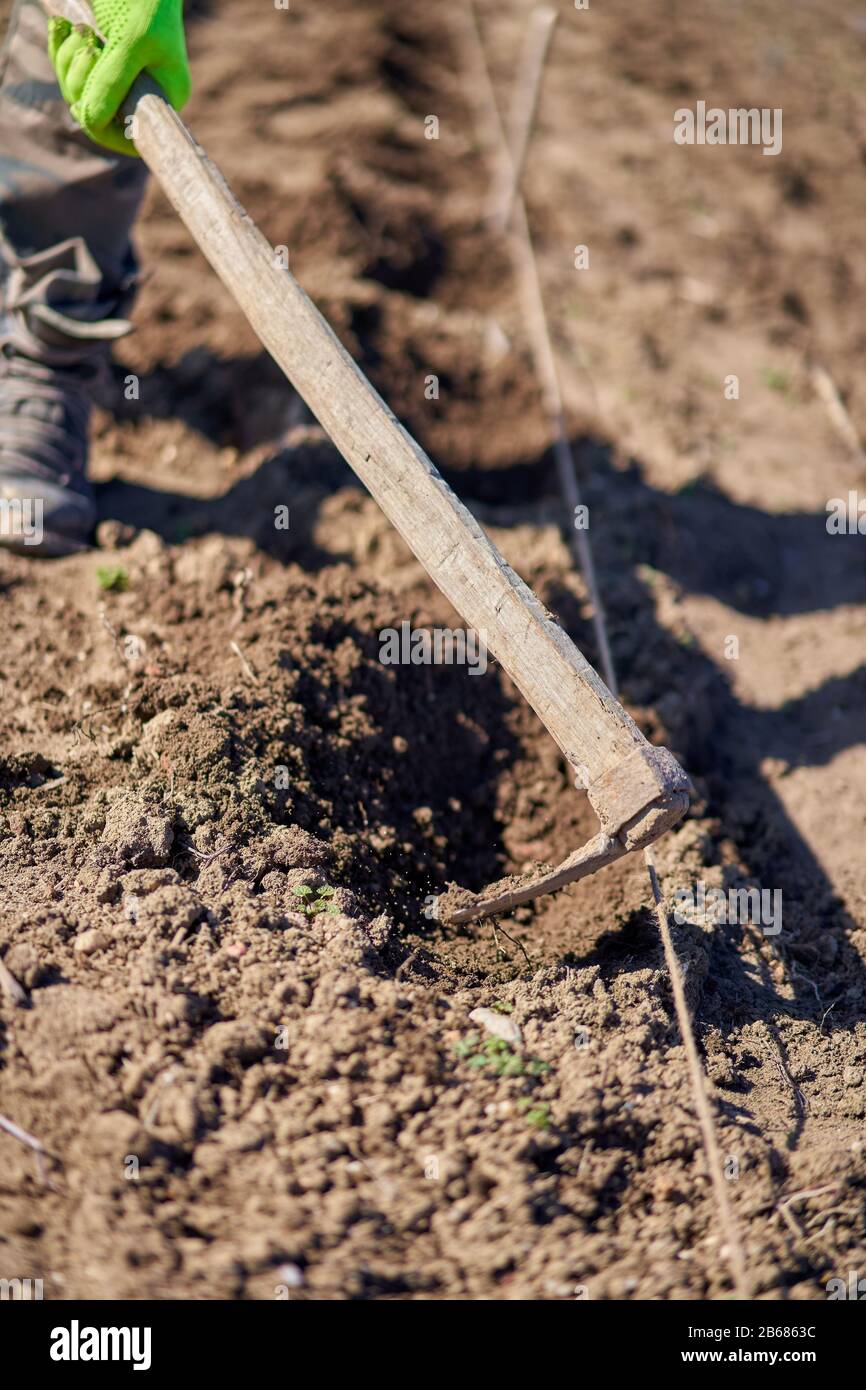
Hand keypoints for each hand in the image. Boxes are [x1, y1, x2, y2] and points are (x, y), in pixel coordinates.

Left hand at [48, 0, 190, 155]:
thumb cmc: (148, 2)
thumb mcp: (132, 43)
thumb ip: (112, 83)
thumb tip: (90, 122)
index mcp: (164, 95)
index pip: (132, 137)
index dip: (104, 130)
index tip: (81, 108)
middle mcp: (142, 90)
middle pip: (99, 113)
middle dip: (80, 83)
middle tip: (87, 48)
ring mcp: (120, 74)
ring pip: (80, 90)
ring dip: (67, 61)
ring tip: (78, 31)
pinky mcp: (100, 56)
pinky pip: (70, 67)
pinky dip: (60, 49)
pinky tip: (61, 27)